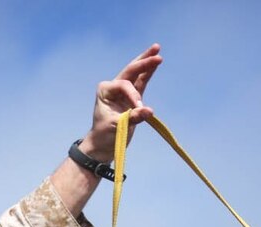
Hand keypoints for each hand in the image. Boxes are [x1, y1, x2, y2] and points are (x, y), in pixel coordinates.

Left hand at [51, 44, 161, 215]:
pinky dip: (148, 73)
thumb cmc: (105, 135)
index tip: (138, 109)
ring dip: (146, 61)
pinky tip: (155, 63)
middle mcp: (113, 86)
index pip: (124, 85)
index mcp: (105, 90)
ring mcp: (122, 90)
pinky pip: (142, 82)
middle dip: (143, 61)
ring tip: (157, 48)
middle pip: (130, 70)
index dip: (133, 95)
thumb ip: (133, 117)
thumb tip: (149, 111)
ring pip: (136, 72)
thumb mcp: (117, 127)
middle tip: (157, 51)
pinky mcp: (131, 96)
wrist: (103, 144)